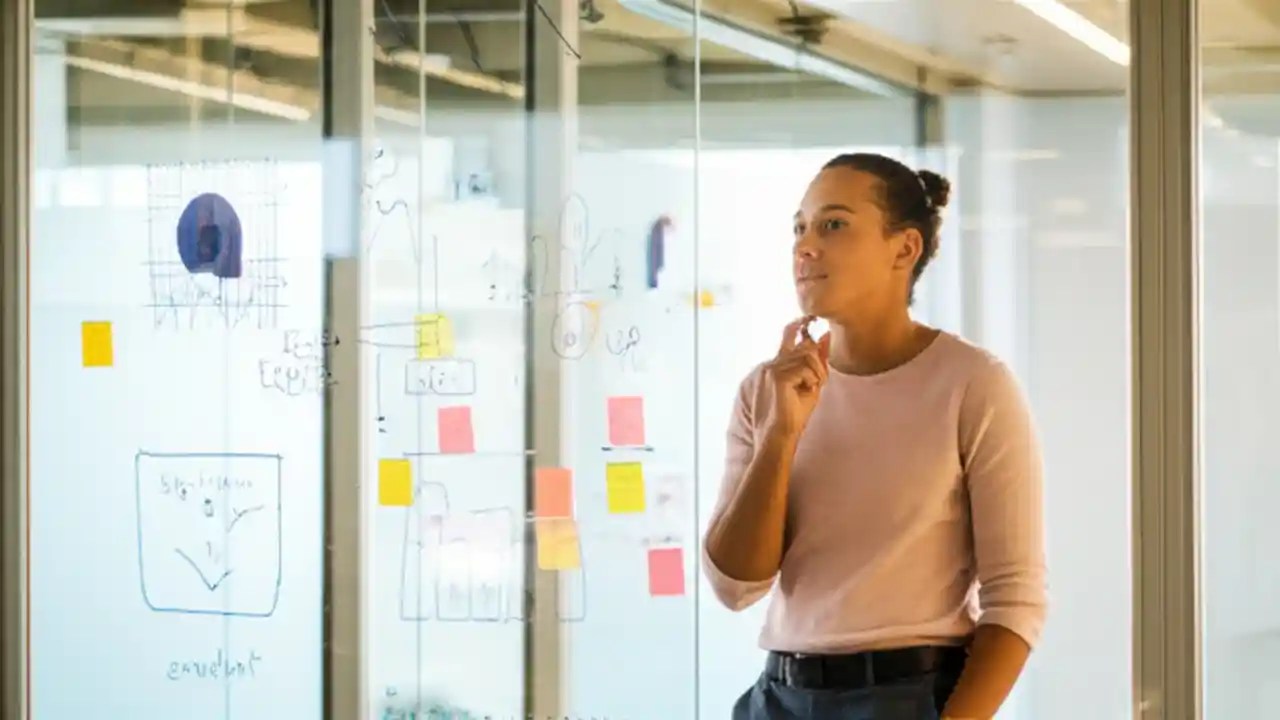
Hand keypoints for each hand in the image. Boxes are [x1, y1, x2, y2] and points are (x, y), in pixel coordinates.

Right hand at [761, 316, 830, 439]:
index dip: (799, 324)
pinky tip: (805, 391)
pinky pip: (805, 369)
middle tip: (817, 383)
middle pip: (806, 347)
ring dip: (817, 374)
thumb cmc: (796, 410)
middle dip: (818, 364)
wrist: (783, 431)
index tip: (810, 318)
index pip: (789, 334)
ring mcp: (773, 368)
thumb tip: (825, 335)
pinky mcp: (777, 376)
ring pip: (808, 357)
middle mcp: (774, 362)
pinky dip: (811, 380)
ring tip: (811, 388)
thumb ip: (818, 359)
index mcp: (780, 362)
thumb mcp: (813, 380)